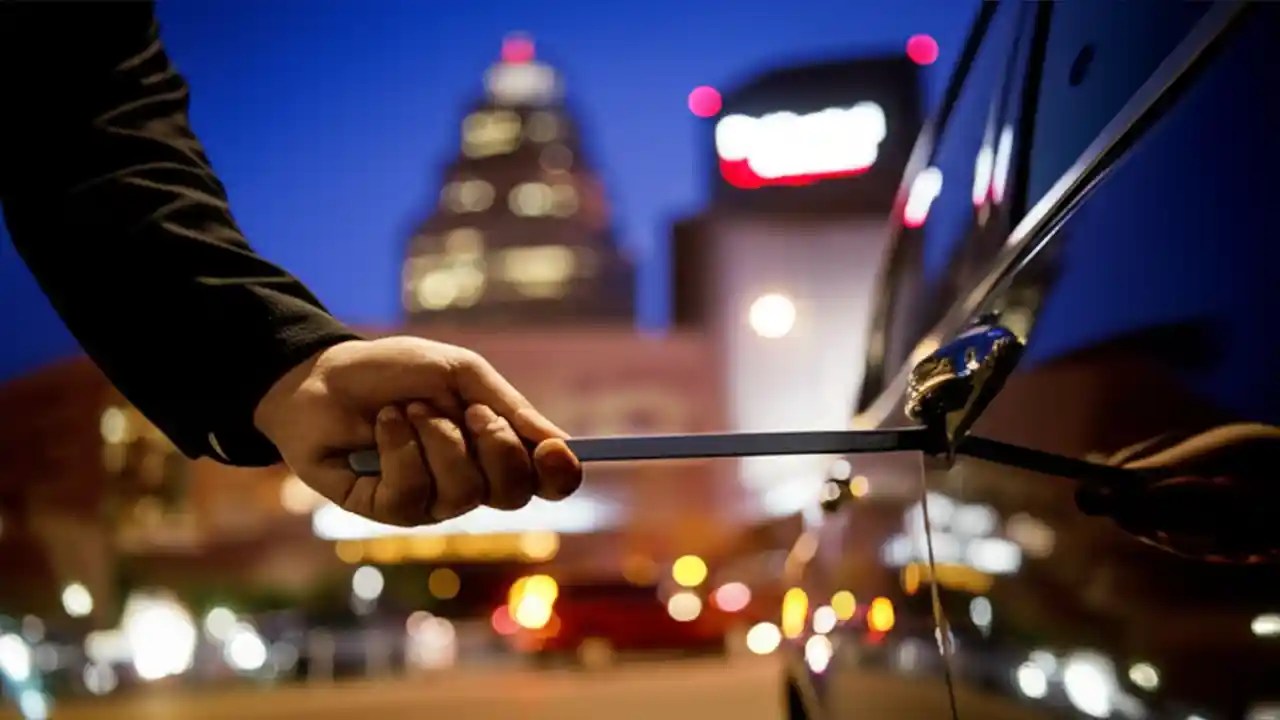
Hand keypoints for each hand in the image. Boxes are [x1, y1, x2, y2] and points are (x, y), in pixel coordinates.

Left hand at [252, 336, 581, 525]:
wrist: (322, 376)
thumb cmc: (394, 372)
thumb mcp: (459, 373)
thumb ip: (508, 407)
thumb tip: (561, 442)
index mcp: (495, 450)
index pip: (546, 482)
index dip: (559, 473)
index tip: (552, 448)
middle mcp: (470, 483)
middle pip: (514, 494)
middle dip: (494, 446)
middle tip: (465, 410)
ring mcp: (430, 501)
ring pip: (463, 493)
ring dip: (437, 437)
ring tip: (409, 410)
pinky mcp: (387, 510)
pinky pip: (413, 494)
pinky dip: (400, 448)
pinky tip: (384, 425)